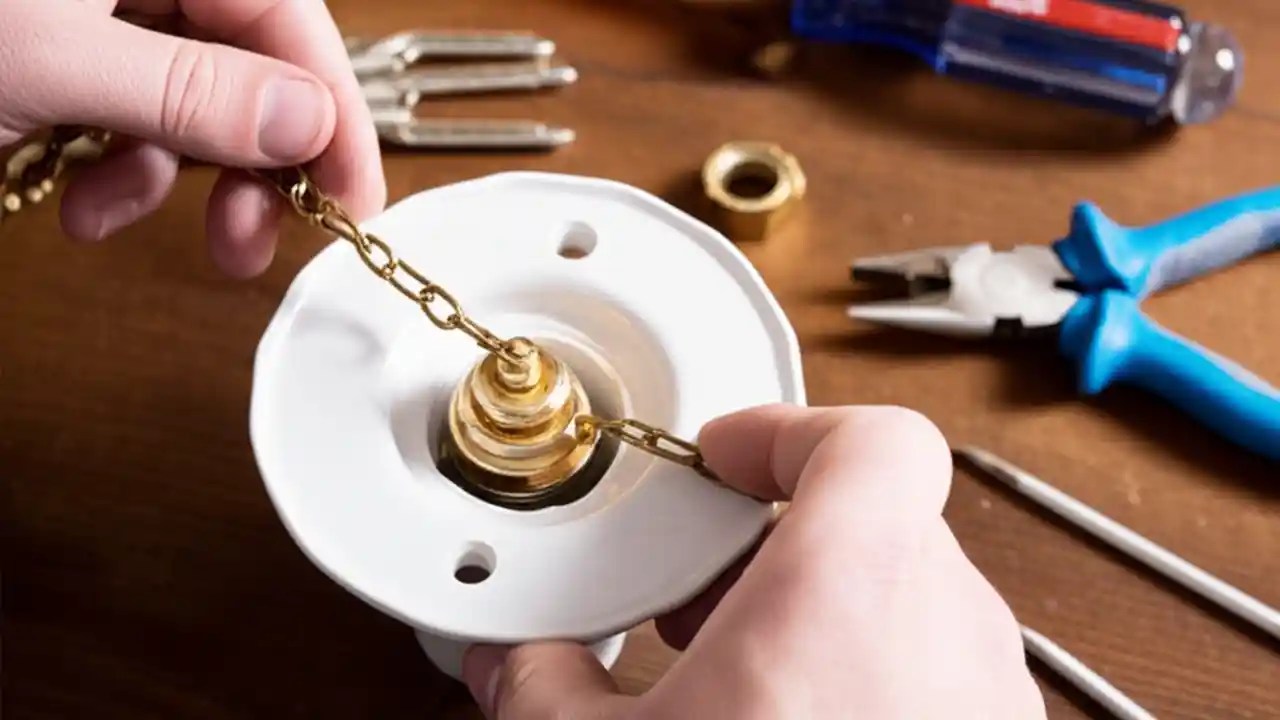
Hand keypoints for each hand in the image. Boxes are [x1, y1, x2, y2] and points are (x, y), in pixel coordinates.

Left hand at [0, 0, 385, 276]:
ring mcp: (98, 18)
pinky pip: (127, 121)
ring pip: (187, 104)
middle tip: (255, 235)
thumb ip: (189, 88)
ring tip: (126, 222)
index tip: (354, 194)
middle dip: (250, 160)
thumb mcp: (55, 59)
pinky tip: (81, 206)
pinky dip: (115, 174)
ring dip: (170, 180)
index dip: (332, 103)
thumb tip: (309, 122)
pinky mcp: (67, 65)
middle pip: (247, 63)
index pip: (287, 13)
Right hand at [462, 404, 1046, 718]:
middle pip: (875, 519)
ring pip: (907, 598)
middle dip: (773, 537)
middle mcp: (944, 635)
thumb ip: (544, 691)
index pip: (873, 441)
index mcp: (850, 593)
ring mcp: (986, 701)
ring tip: (731, 658)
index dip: (789, 426)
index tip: (726, 452)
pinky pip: (933, 672)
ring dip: (817, 607)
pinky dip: (863, 671)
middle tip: (701, 574)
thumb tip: (513, 667)